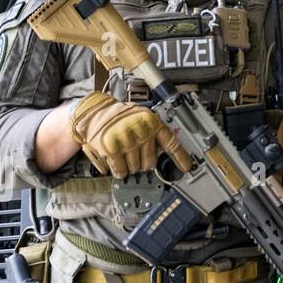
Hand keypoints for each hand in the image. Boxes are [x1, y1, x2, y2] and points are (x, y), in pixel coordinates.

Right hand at [69, 91, 191, 178]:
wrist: (95, 111)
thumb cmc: (119, 116)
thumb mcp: (142, 117)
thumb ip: (155, 133)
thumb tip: (166, 153)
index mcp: (152, 122)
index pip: (171, 143)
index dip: (180, 157)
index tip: (187, 167)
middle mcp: (142, 130)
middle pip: (151, 162)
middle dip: (144, 164)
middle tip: (136, 157)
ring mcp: (127, 139)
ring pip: (135, 167)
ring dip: (130, 167)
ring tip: (124, 156)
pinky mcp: (112, 148)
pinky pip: (121, 170)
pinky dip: (120, 171)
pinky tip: (118, 166)